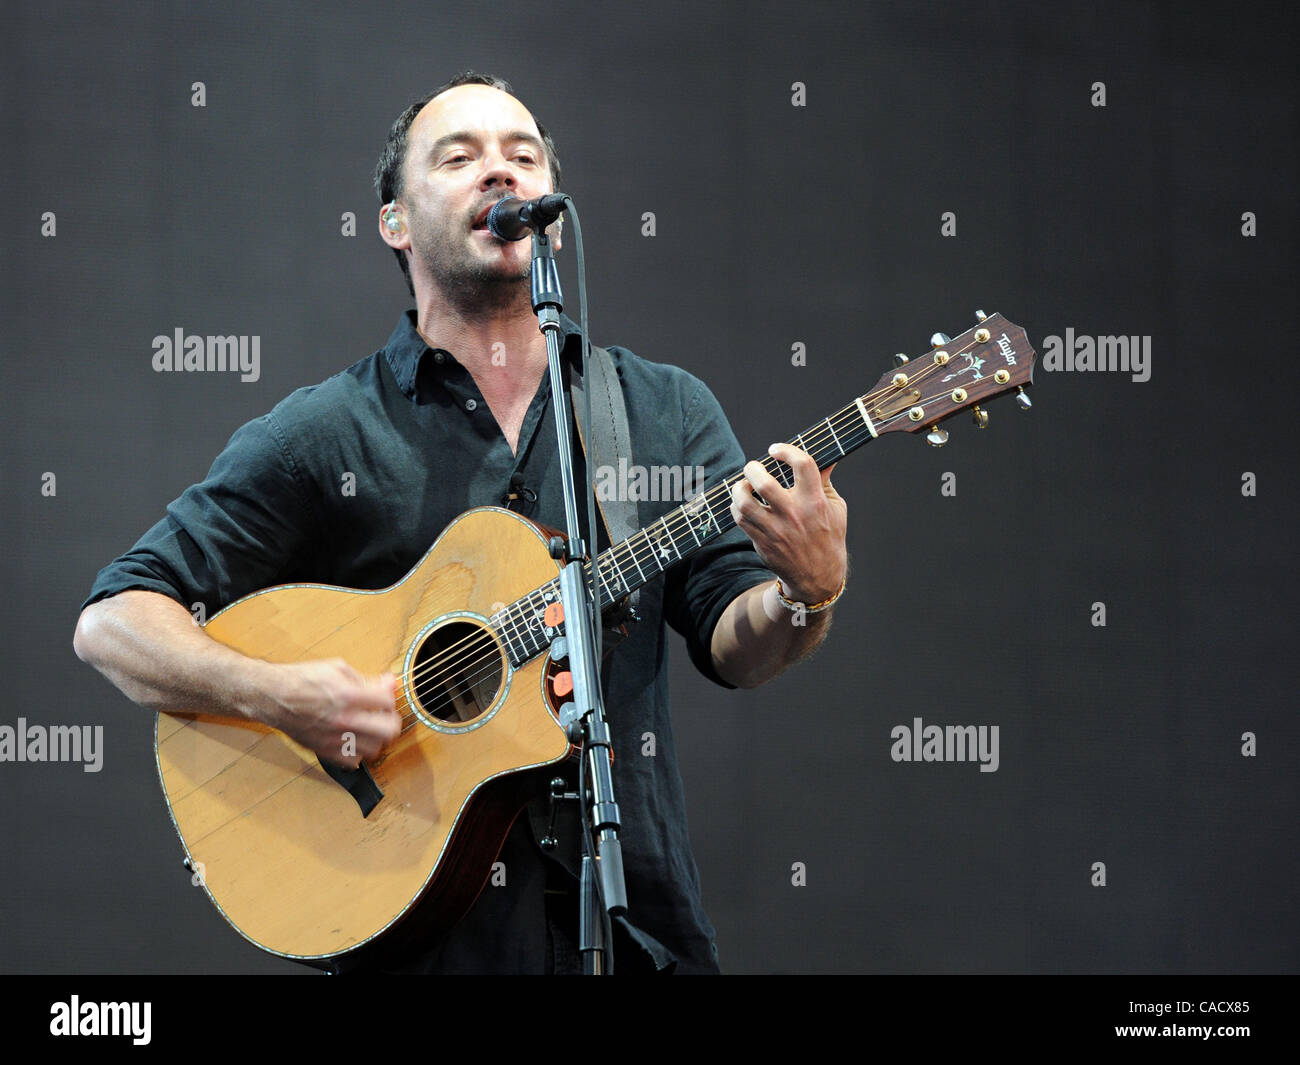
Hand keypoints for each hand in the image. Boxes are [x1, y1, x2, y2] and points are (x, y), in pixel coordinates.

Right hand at [259, 658, 400, 768]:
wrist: (273, 696)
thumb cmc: (302, 679)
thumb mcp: (337, 668)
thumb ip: (366, 678)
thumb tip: (390, 682)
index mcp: (348, 695)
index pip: (388, 701)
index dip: (389, 696)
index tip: (384, 694)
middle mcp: (343, 720)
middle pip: (389, 730)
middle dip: (392, 720)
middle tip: (385, 715)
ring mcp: (334, 738)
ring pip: (375, 748)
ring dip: (377, 737)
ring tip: (369, 726)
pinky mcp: (325, 751)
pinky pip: (354, 761)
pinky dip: (358, 751)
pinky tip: (354, 739)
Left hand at [730, 442, 847, 603]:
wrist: (818, 576)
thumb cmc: (828, 536)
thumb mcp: (836, 507)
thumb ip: (825, 481)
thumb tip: (826, 457)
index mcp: (815, 502)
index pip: (803, 465)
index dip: (786, 451)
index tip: (776, 450)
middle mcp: (794, 514)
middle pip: (764, 483)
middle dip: (753, 468)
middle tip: (753, 467)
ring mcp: (776, 530)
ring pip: (745, 503)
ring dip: (739, 488)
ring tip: (743, 485)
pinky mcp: (763, 542)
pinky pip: (740, 519)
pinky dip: (737, 506)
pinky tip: (742, 503)